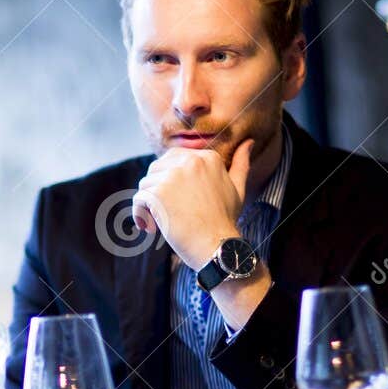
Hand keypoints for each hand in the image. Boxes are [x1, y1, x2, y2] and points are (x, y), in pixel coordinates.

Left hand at [133, 137, 253, 270]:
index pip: (173, 158)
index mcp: (207, 157)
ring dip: (148, 204)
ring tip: (159, 223)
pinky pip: (138, 199)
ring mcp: (173, 176)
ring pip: (146, 184)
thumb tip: (248, 142)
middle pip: (157, 168)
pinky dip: (140, 215)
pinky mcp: (158, 193)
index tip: (176, 201)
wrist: (217, 246)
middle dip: (156, 189)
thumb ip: (241, 164)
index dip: (169, 180)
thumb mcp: (238, 188)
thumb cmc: (225, 220)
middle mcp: (190, 161)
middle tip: (165, 212)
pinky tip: (150, 228)